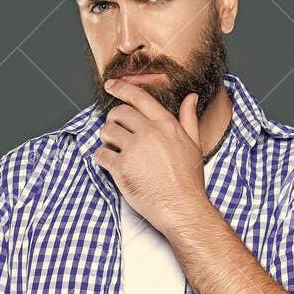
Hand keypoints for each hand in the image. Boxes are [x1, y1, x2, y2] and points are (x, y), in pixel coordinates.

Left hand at [91, 81, 211, 233]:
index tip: (110, 85)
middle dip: (113, 120)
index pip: (138, 97)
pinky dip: (101, 158)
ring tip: (114, 148)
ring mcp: (134, 150)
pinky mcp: (121, 169)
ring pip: (106, 131)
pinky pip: (100, 154)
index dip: (121, 88)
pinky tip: (110, 163)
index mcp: (165, 125)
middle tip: (115, 131)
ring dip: (106, 139)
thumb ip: (188, 119)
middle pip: (118, 113)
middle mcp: (149, 133)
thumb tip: (190, 97)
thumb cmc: (189, 180)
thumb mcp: (193, 145)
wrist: (182, 208)